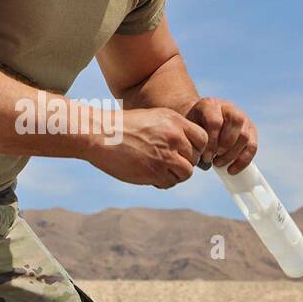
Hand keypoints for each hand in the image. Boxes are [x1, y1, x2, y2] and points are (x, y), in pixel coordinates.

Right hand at [85, 107, 208, 187]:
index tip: (184, 152)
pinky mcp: (154, 171)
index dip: (195, 148)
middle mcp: (173, 137)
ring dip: (175, 175)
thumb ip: (173, 130)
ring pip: (186, 173)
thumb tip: (189, 148)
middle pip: (194, 158)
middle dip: (183, 162)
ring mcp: (165, 155)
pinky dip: (162, 182)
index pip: (202, 139)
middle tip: (167, 163)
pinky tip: (149, 175)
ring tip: (159, 170)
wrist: (100, 134)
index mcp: (174, 121)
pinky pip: (170, 182)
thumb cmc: (124, 127)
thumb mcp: (153, 118)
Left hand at [185, 97, 257, 174]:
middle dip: (222, 150)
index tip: (205, 157)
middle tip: (212, 160)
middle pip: (232, 129)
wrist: (201, 119)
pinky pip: (252, 147)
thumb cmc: (194, 126)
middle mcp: (229, 108)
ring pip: (244, 138)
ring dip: (231, 155)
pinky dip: (243, 161)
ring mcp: (243, 118)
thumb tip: (206, 163)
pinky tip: (232, 170)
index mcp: (211, 105)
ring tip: (218, 163)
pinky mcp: (251, 129)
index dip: (211, 143)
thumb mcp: (190, 128)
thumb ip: (195, 141)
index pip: (215, 123)